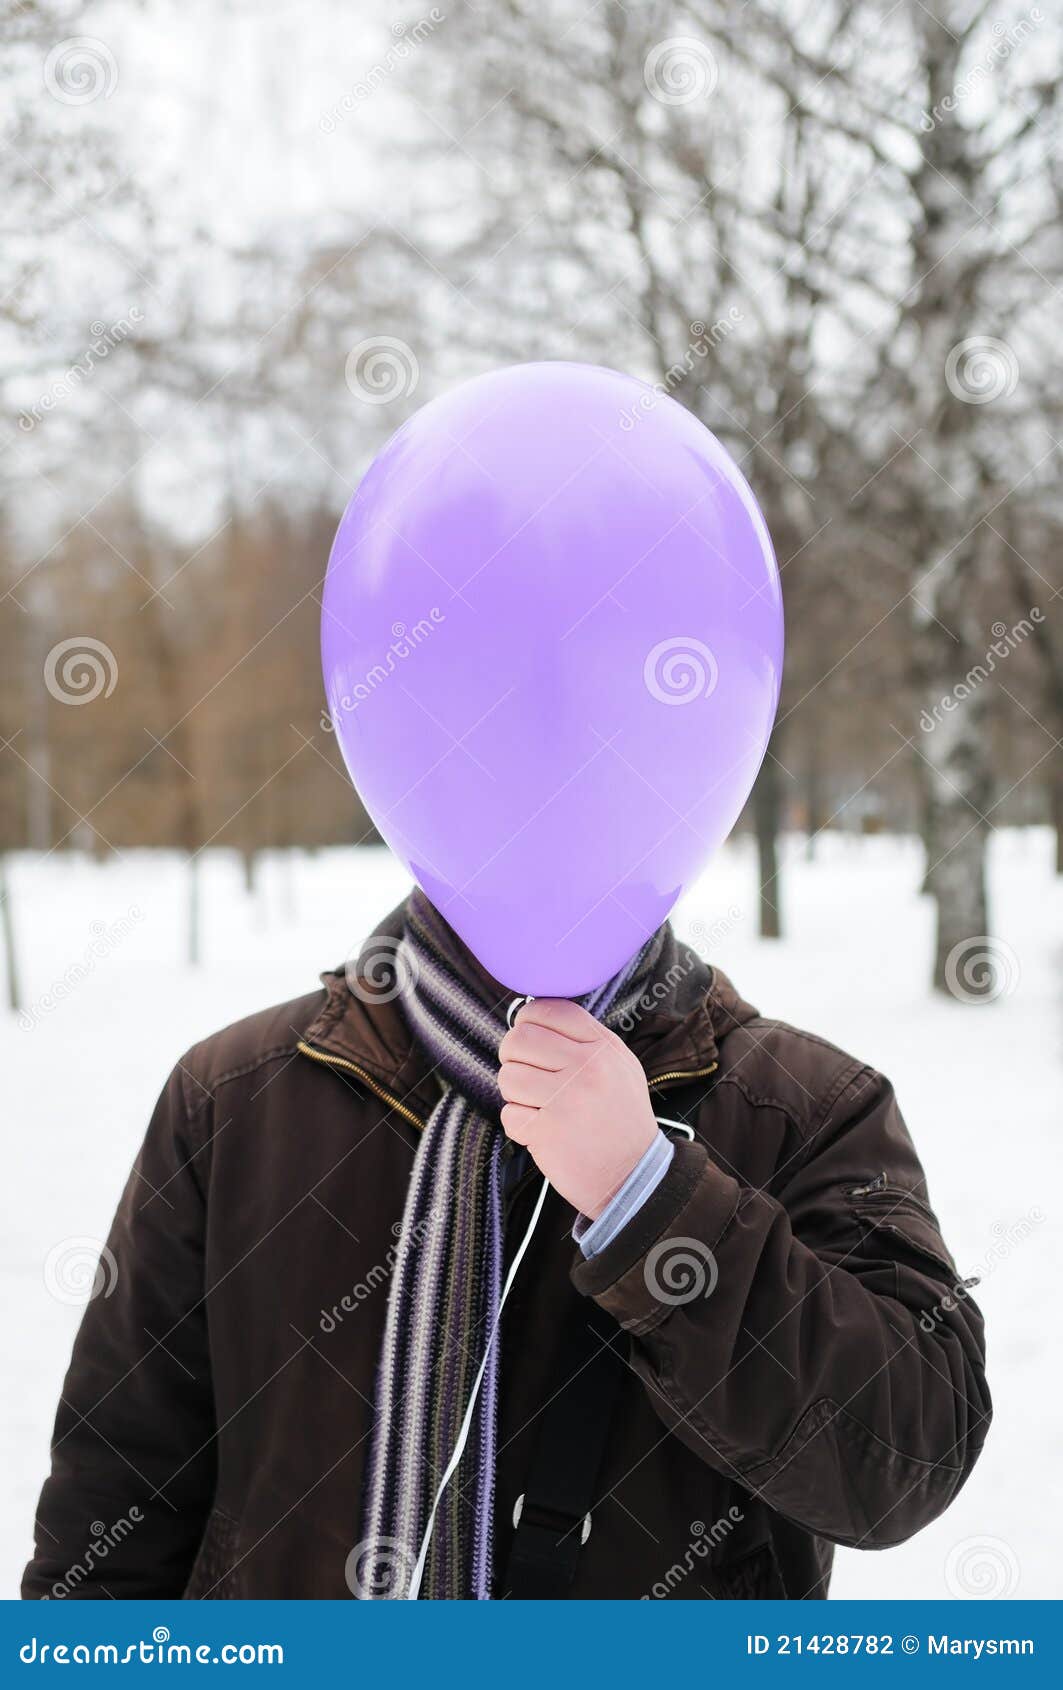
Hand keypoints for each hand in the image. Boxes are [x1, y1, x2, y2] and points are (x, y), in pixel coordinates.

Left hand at [497, 999, 658, 1217]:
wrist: (634, 1175)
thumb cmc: (621, 1120)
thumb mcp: (620, 1067)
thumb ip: (586, 1039)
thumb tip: (536, 1019)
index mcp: (603, 1047)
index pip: (550, 1010)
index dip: (528, 1019)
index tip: (528, 1035)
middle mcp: (586, 1068)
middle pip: (519, 1039)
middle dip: (513, 1055)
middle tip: (526, 1072)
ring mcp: (566, 1099)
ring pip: (508, 1077)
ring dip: (514, 1093)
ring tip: (536, 1103)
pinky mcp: (548, 1131)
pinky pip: (509, 1114)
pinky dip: (519, 1124)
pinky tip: (540, 1129)